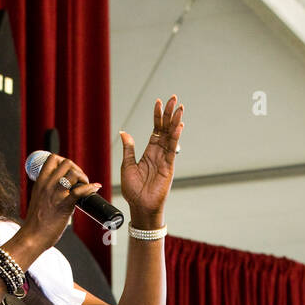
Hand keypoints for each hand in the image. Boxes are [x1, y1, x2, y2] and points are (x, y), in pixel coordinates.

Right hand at [19, 154, 101, 253]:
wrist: (32, 237)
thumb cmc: (35, 223)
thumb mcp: (38, 199)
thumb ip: (47, 191)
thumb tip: (63, 190)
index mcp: (40, 182)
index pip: (52, 159)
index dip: (64, 161)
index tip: (69, 171)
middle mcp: (48, 185)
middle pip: (66, 163)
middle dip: (76, 168)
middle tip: (80, 180)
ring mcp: (56, 194)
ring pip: (73, 173)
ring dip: (83, 177)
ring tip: (86, 185)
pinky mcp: (64, 205)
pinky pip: (79, 191)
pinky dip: (90, 187)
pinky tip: (95, 188)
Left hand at [119, 95, 183, 222]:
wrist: (140, 206)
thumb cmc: (133, 190)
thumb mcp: (126, 166)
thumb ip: (129, 149)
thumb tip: (124, 132)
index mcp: (148, 152)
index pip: (155, 130)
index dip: (157, 116)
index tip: (158, 102)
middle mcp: (158, 153)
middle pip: (166, 129)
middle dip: (169, 113)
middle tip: (174, 98)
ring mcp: (165, 159)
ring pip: (171, 136)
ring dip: (175, 121)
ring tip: (179, 107)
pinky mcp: (169, 166)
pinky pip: (172, 149)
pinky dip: (175, 137)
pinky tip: (178, 126)